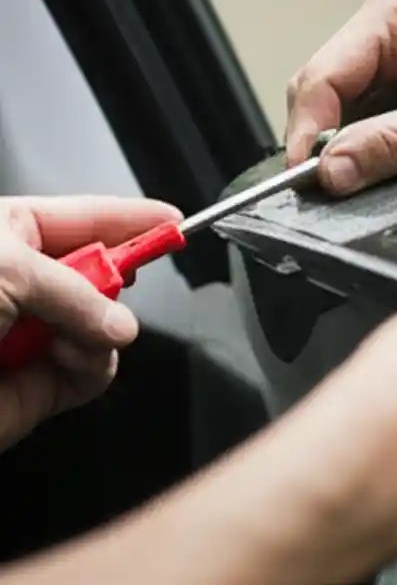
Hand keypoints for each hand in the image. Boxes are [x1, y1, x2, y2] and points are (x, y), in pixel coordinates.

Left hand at [0, 196, 181, 449]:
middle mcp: (19, 286)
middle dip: (116, 280)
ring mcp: (31, 335)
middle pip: (101, 271)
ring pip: (106, 324)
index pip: (81, 217)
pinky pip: (96, 371)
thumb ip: (77, 288)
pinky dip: (94, 366)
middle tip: (120, 282)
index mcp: (4, 236)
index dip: (129, 219)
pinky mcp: (40, 385)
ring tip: (73, 336)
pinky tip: (69, 361)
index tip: (174, 222)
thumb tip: (121, 320)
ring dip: (100, 330)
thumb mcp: (6, 271)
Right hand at [285, 0, 396, 194]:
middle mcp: (386, 30)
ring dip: (364, 152)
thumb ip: (391, 145)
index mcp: (388, 17)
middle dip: (332, 146)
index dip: (306, 136)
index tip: (303, 181)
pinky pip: (380, 122)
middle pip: (327, 98)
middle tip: (336, 192)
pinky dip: (388, 151)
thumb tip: (332, 172)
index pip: (320, 80)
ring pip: (352, 116)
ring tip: (389, 177)